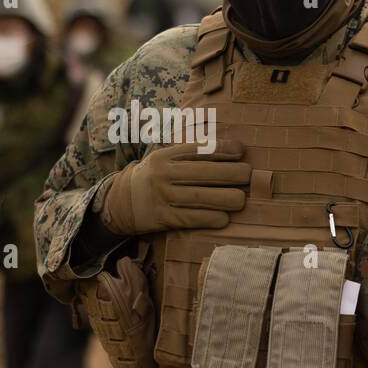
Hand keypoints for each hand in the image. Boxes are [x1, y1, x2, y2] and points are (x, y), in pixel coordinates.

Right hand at [101, 139, 250, 234]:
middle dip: (230, 173)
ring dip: (225, 198)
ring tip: (242, 199)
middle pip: (202, 173)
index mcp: (164, 156)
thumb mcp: (163, 159)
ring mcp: (161, 197)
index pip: (196, 149)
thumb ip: (188, 153)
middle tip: (248, 174)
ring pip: (199, 197)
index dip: (221, 149)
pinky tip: (225, 218)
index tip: (241, 150)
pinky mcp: (162, 218)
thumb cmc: (153, 178)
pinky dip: (210, 219)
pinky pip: (191, 219)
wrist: (120, 203)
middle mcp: (162, 175)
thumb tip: (228, 148)